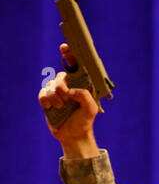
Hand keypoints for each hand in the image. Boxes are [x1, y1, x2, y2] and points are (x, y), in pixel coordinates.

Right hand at [37, 43, 100, 157]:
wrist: (73, 135)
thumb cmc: (84, 121)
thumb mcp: (91, 109)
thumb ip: (84, 96)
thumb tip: (70, 90)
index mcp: (80, 85)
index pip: (75, 66)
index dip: (70, 54)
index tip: (65, 48)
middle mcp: (68, 86)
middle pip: (61, 75)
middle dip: (61, 86)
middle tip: (66, 98)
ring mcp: (56, 92)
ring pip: (50, 85)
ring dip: (55, 97)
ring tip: (61, 107)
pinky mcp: (46, 99)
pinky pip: (42, 93)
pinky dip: (47, 100)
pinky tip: (53, 108)